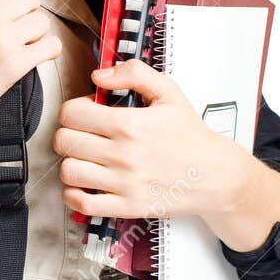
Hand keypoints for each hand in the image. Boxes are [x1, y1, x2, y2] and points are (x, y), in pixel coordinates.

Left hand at [53, 56, 246, 222]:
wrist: (215, 174)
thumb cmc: (190, 134)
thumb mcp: (169, 92)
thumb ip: (133, 74)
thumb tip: (98, 75)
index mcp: (129, 124)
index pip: (71, 113)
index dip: (74, 109)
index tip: (87, 113)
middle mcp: (123, 155)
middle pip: (64, 141)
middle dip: (70, 133)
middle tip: (84, 134)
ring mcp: (123, 183)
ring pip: (69, 172)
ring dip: (72, 162)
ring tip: (87, 157)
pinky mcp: (127, 206)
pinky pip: (83, 204)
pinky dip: (74, 194)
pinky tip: (85, 183)